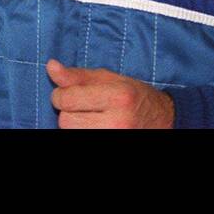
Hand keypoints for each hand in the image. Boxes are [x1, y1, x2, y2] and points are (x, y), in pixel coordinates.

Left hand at [47, 59, 173, 128]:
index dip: (61, 94)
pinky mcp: (111, 146)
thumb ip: (77, 75)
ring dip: (74, 124)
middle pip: (66, 121)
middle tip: (83, 106)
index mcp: (117, 97)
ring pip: (71, 133)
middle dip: (68, 111)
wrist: (162, 119)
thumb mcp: (108, 78)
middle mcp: (118, 121)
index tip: (68, 92)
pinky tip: (94, 125)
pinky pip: (80, 139)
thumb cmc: (133, 95)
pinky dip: (82, 131)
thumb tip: (51, 66)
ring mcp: (116, 137)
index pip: (67, 99)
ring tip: (90, 117)